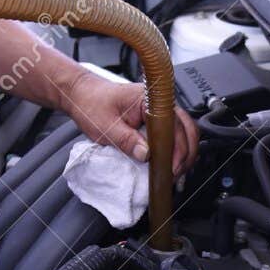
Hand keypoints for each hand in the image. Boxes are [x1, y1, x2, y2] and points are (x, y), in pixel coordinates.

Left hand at [60, 69, 198, 175]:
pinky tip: (172, 164)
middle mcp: (160, 103)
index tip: (172, 168)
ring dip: (185, 153)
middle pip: (187, 129)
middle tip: (176, 176)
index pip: (175, 126)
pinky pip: (174, 134)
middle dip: (187, 154)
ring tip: (176, 173)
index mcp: (150, 100)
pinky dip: (177, 150)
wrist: (82, 94)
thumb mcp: (106, 127)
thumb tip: (146, 155)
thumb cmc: (91, 104)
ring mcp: (160, 111)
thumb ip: (127, 141)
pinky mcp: (156, 119)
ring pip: (184, 132)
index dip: (178, 150)